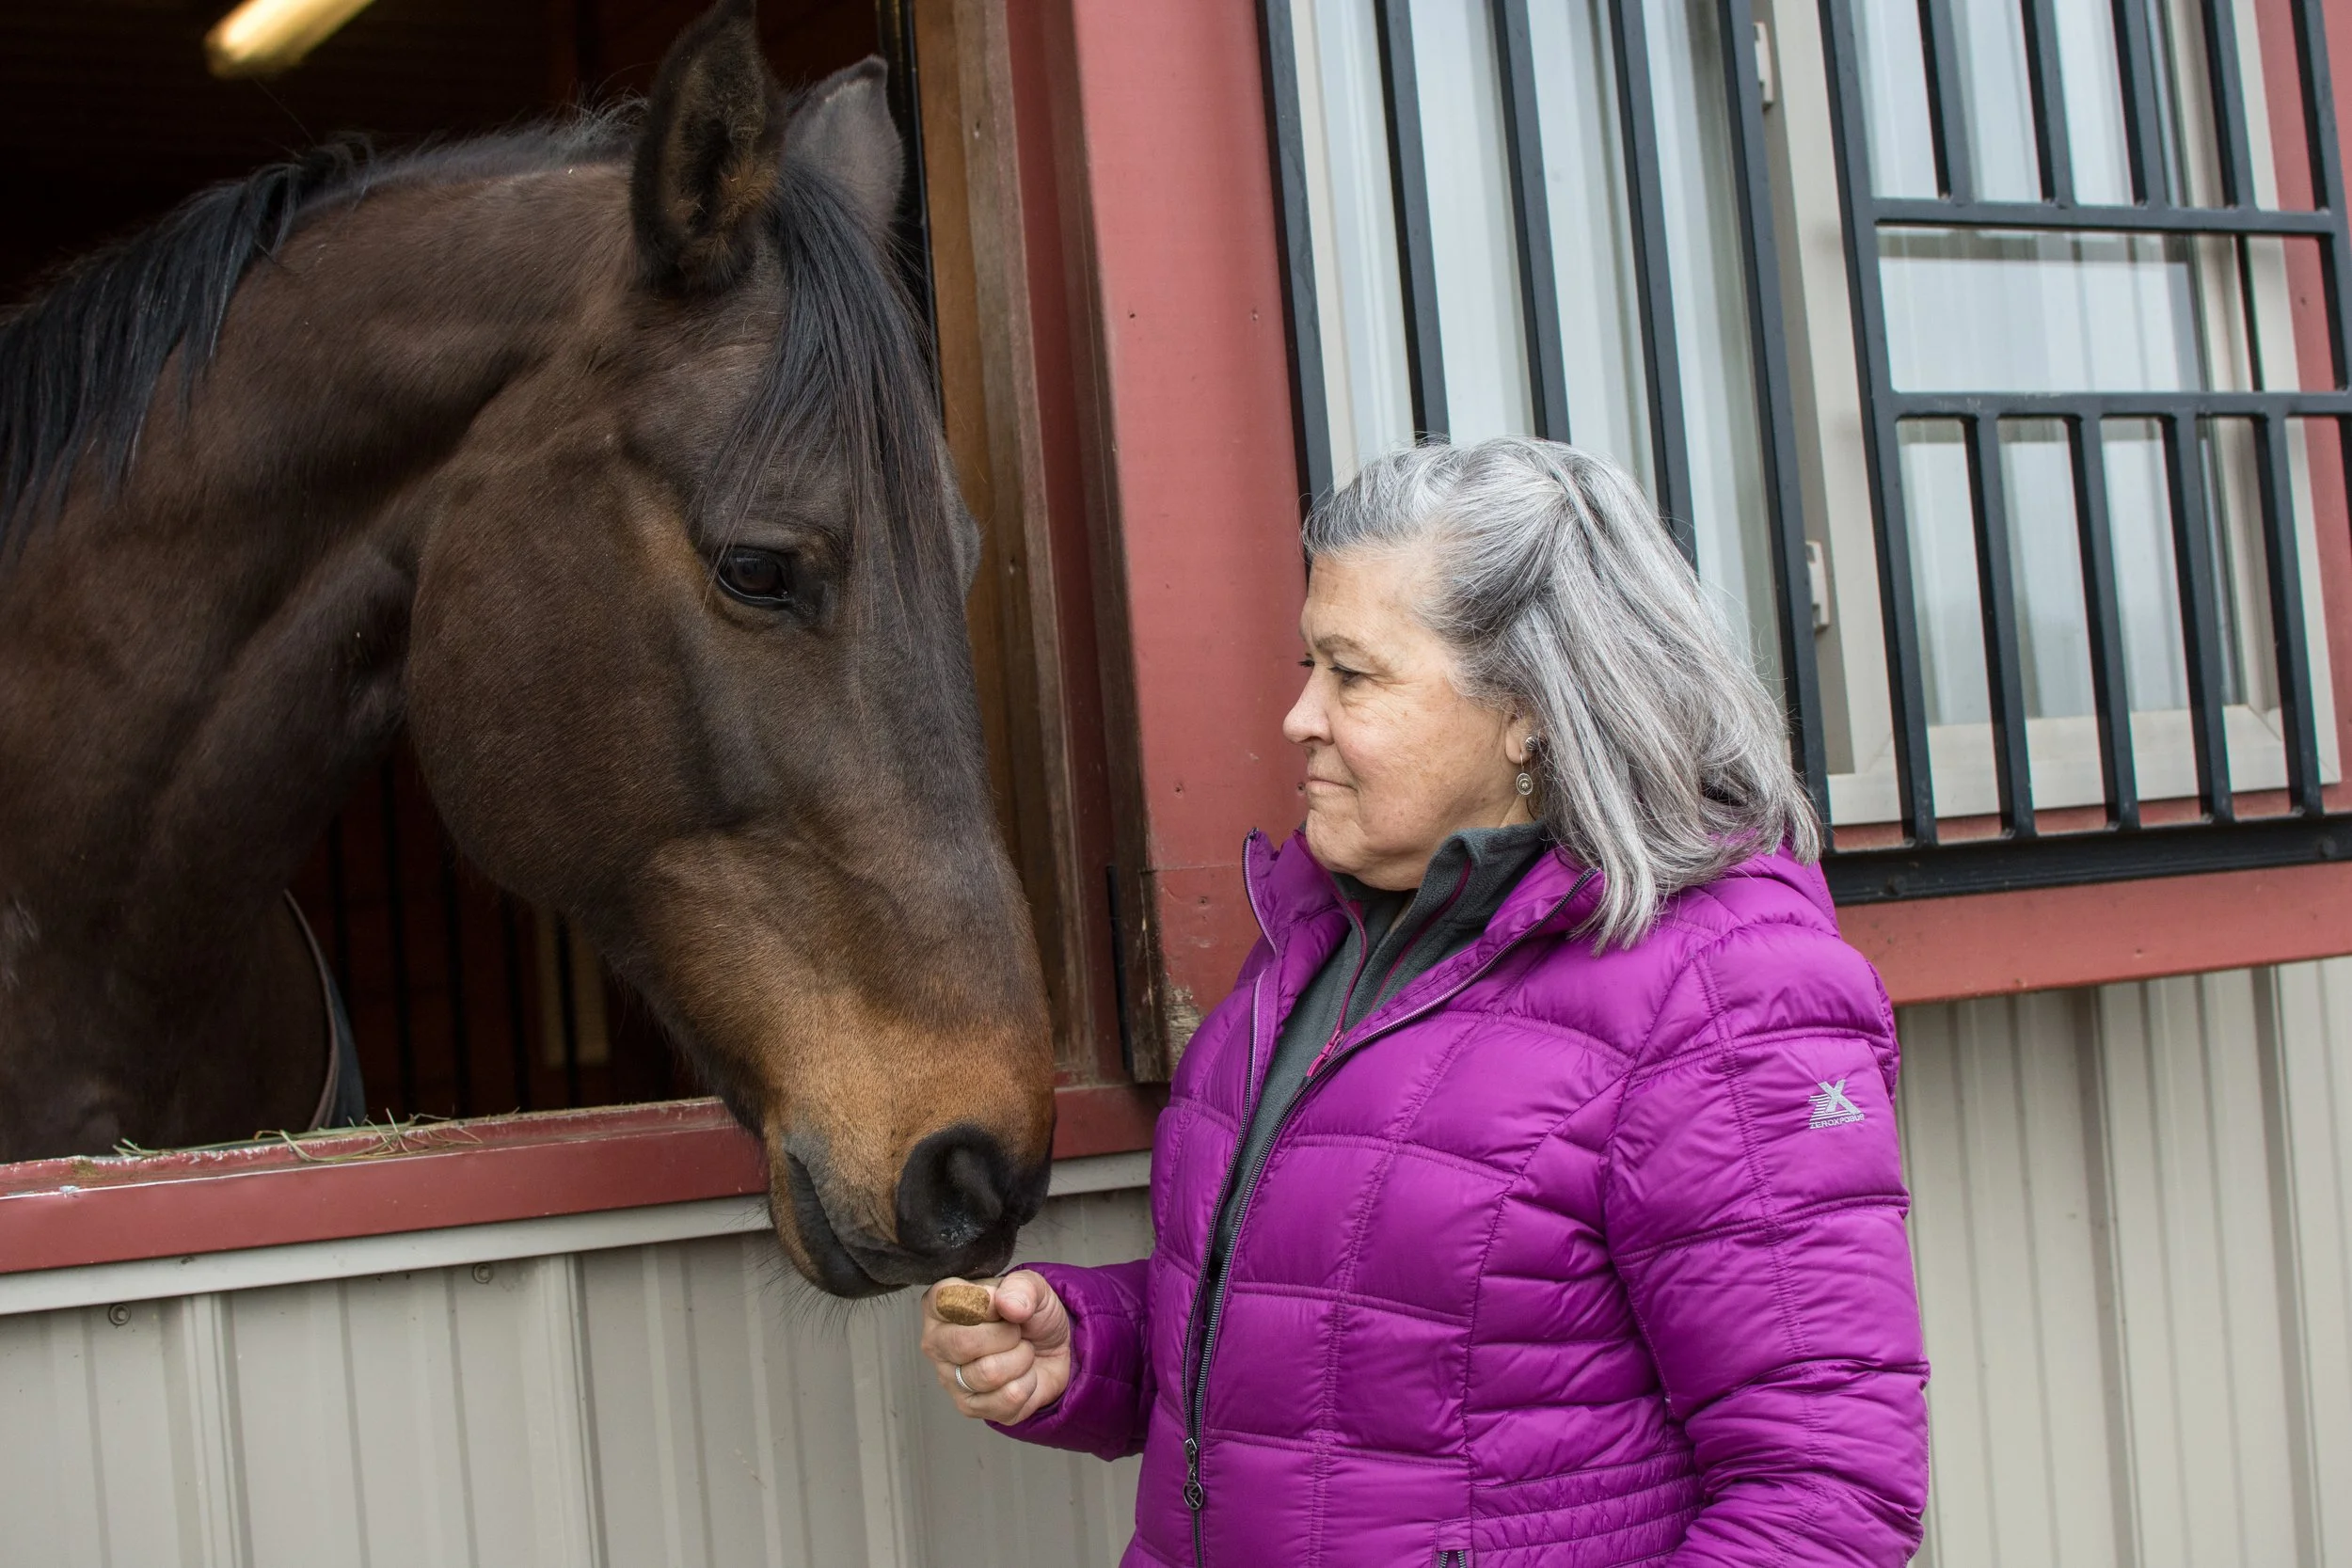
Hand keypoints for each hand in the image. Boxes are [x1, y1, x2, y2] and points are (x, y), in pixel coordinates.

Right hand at [919, 1270, 1071, 1425]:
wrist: (1050, 1349)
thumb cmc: (1030, 1314)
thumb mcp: (1033, 1286)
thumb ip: (1022, 1287)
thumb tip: (1007, 1305)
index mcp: (941, 1303)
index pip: (949, 1301)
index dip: (987, 1304)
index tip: (1005, 1305)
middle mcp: (936, 1341)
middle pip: (963, 1343)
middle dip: (1007, 1335)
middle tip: (1016, 1331)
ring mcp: (949, 1378)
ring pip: (988, 1373)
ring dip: (1021, 1359)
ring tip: (1021, 1350)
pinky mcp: (969, 1407)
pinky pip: (1006, 1399)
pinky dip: (1028, 1383)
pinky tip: (1022, 1374)